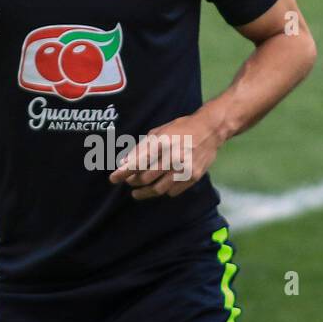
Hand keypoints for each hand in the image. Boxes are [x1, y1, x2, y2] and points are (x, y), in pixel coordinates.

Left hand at [108, 108, 224, 199]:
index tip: (113, 179)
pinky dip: (163, 191)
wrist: (210, 130)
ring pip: (158, 188)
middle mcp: (173, 156)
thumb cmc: (180, 129)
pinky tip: (158, 188)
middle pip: (146, 178)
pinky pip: (173, 191)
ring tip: (137, 193)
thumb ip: (141, 148)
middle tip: (128, 182)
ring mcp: (184, 168)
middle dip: (133, 182)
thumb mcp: (158, 132)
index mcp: (161, 142)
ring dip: (145, 192)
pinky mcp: (194, 176)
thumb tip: (123, 163)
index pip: (137, 162)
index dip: (123, 173)